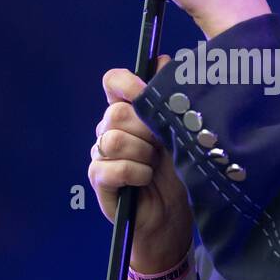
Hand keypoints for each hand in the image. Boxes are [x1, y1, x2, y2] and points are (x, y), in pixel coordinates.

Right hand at [86, 54, 193, 272]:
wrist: (172, 219)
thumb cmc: (178, 174)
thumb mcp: (181, 133)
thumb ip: (170, 99)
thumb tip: (166, 60)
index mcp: (128, 111)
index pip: (114, 81)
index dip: (128, 83)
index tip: (147, 96)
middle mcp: (110, 128)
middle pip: (116, 112)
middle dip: (145, 130)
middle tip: (162, 147)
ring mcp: (101, 153)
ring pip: (113, 138)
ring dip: (142, 154)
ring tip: (154, 166)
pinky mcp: (98, 178)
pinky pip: (112, 166)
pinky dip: (134, 173)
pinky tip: (145, 180)